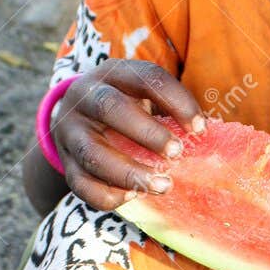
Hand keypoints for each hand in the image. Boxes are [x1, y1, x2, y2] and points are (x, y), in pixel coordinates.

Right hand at [52, 60, 203, 210]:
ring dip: (129, 173)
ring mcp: (70, 131)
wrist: (75, 116)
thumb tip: (205, 135)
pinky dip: (107, 194)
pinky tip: (133, 196)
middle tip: (176, 153)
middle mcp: (86, 97)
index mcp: (114, 73)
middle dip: (147, 133)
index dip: (176, 101)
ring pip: (93, 154)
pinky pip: (81, 184)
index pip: (147, 77)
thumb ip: (169, 109)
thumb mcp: (143, 94)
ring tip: (163, 186)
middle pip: (110, 108)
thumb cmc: (127, 106)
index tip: (200, 129)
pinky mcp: (65, 161)